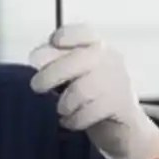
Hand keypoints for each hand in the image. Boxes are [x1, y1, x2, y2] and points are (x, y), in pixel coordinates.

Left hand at [29, 24, 158, 158]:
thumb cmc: (88, 93)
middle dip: (50, 75)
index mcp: (95, 44)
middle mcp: (110, 58)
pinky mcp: (122, 105)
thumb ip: (53, 61)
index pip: (82, 32)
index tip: (50, 47)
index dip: (64, 37)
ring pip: (82, 90)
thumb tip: (37, 58)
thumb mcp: (69, 72)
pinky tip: (69, 121)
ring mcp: (119, 81)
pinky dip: (73, 120)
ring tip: (62, 109)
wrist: (122, 126)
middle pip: (76, 60)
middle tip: (36, 87)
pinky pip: (89, 112)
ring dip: (64, 104)